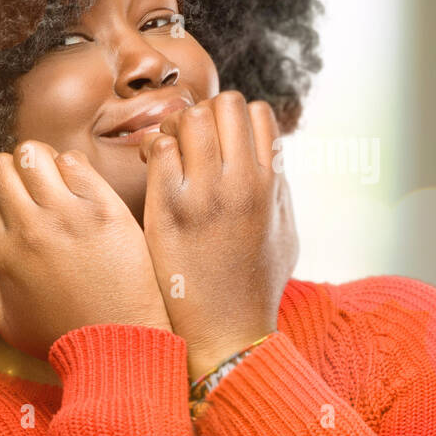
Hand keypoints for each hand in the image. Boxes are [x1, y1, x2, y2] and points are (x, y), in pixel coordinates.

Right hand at [0, 140, 172, 361]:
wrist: (117, 345)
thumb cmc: (63, 337)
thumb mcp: (5, 323)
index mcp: (3, 253)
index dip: (1, 193)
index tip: (18, 202)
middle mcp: (29, 228)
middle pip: (3, 165)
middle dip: (14, 168)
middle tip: (34, 184)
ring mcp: (67, 215)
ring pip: (35, 154)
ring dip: (42, 161)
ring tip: (57, 180)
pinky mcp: (104, 209)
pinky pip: (75, 162)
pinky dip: (73, 166)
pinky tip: (82, 187)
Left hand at [137, 91, 298, 378]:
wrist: (225, 332)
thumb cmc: (254, 286)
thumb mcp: (284, 234)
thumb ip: (280, 189)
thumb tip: (271, 155)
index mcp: (272, 183)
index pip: (257, 112)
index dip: (233, 119)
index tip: (218, 142)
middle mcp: (242, 182)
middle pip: (223, 104)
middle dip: (203, 114)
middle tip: (189, 141)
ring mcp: (204, 195)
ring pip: (188, 118)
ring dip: (174, 127)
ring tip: (168, 152)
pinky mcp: (167, 211)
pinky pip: (157, 149)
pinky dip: (152, 149)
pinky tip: (151, 170)